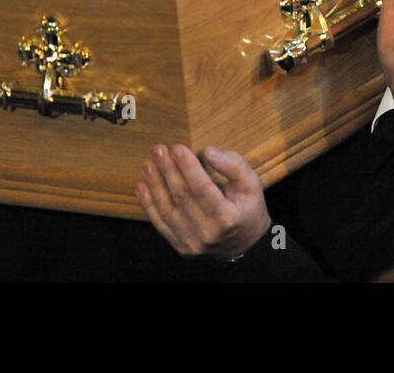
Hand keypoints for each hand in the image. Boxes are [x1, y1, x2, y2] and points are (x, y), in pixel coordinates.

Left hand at [137, 144, 270, 259]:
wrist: (245, 246)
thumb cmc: (248, 209)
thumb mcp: (251, 184)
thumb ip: (234, 166)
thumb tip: (208, 151)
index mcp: (227, 217)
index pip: (202, 188)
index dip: (188, 167)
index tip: (177, 148)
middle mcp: (208, 233)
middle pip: (182, 197)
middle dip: (168, 171)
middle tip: (158, 149)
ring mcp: (192, 243)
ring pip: (168, 210)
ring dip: (155, 185)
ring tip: (148, 165)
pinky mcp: (181, 247)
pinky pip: (161, 224)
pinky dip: (149, 205)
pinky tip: (142, 187)